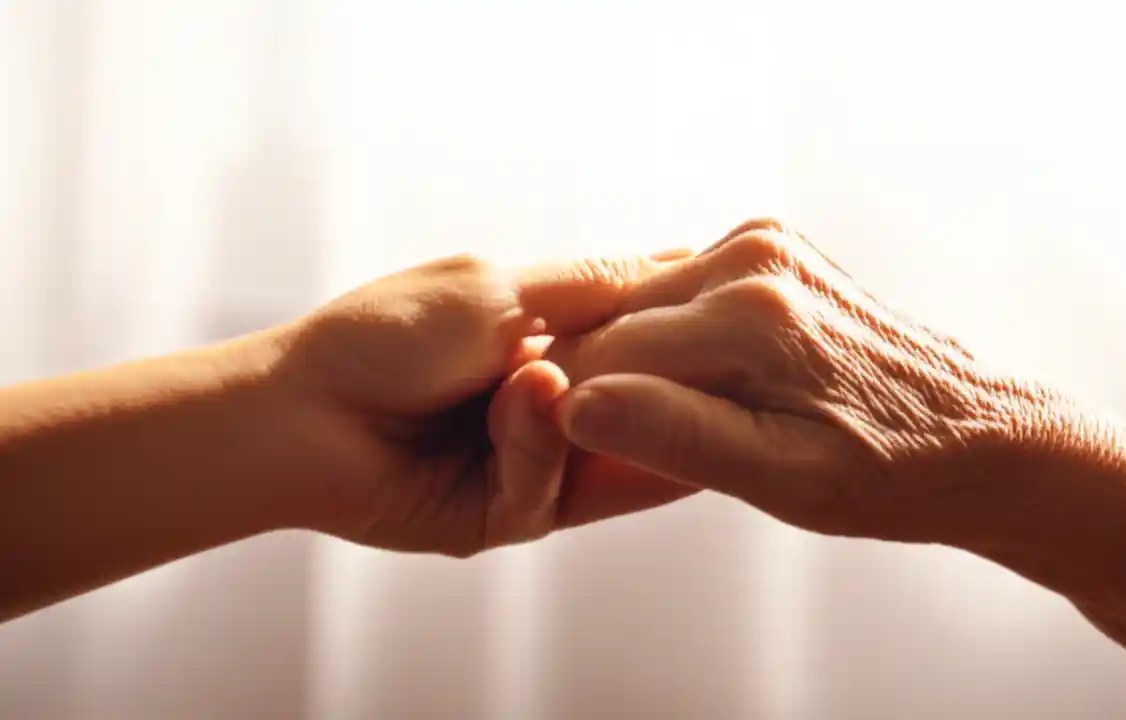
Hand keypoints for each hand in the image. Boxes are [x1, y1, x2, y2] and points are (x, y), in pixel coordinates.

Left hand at [266, 251, 695, 556]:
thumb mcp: (500, 289)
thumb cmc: (387, 336)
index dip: (689, 326)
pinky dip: (536, 444)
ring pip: (612, 451)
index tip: (744, 309)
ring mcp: (536, 460)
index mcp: (551, 340)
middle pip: (646, 403)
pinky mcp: (511, 513)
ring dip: (590, 409)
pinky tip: (513, 405)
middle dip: (673, 386)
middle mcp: (554, 402)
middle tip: (722, 366)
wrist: (299, 414)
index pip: (645, 335)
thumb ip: (593, 286)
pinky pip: (555, 488)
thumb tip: (681, 259)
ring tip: (556, 376)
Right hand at [548, 219, 1062, 542]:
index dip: (584, 416)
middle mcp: (753, 256)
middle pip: (616, 322)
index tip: (593, 464)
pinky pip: (680, 294)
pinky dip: (674, 340)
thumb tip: (575, 403)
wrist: (977, 433)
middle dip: (611, 386)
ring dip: (641, 363)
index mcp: (751, 314)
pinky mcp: (769, 245)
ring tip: (698, 421)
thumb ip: (676, 436)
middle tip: (649, 450)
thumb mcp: (783, 480)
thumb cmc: (887, 475)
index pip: (603, 358)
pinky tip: (713, 385)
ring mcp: (763, 241)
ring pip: (641, 306)